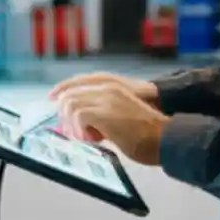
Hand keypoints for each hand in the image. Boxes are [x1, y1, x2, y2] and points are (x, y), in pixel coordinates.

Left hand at [50, 76, 170, 165]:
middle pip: (70, 93)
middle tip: (75, 132)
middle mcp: (108, 87)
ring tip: (89, 137)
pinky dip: (81, 131)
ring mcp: (106, 99)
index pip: (79, 81)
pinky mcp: (104, 113)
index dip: (63, 89)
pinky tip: (95, 139)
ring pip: (70, 105)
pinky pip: (78, 117)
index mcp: (113, 85)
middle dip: (65, 114)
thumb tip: (84, 122)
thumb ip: (104, 112)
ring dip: (74, 124)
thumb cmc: (149, 132)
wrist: (166, 138)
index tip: (52, 98)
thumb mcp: (124, 114)